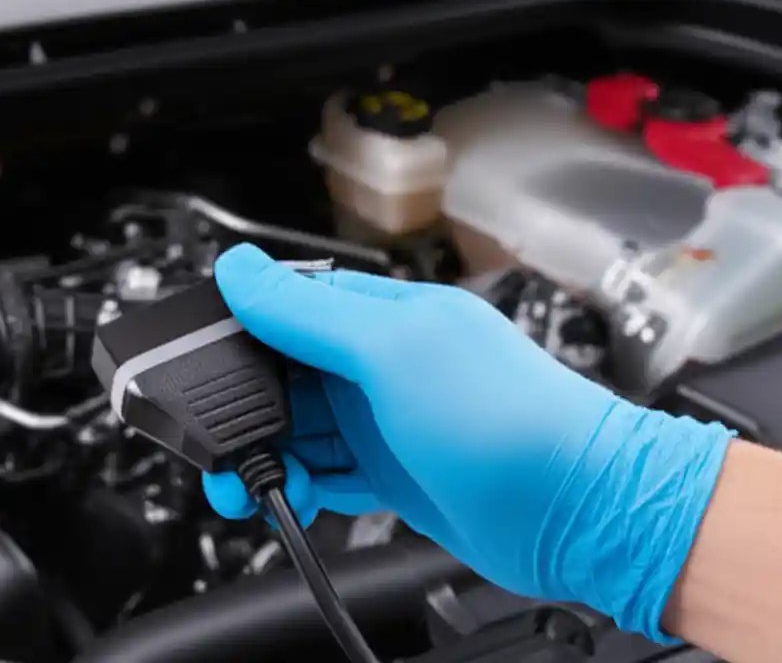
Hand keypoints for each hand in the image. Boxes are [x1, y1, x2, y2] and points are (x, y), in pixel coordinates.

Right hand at [202, 244, 732, 640]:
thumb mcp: (394, 351)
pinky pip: (323, 473)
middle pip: (281, 376)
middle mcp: (380, 363)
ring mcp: (386, 420)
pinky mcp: (393, 472)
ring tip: (252, 480)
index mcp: (380, 314)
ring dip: (266, 454)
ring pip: (296, 430)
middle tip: (219, 442)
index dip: (237, 337)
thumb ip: (308, 313)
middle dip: (243, 409)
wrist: (581, 511)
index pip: (284, 308)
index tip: (200, 370)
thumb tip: (239, 269)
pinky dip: (298, 485)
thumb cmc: (511, 420)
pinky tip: (289, 495)